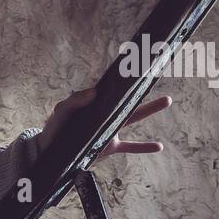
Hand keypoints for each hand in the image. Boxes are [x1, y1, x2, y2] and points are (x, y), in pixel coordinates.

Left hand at [35, 86, 170, 157]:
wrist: (51, 153)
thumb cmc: (55, 129)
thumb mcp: (62, 111)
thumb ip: (75, 100)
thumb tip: (94, 90)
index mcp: (96, 103)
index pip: (113, 88)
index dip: (125, 78)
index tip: (139, 65)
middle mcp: (106, 115)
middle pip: (129, 99)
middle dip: (143, 87)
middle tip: (157, 73)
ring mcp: (110, 131)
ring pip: (134, 118)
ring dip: (150, 110)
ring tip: (167, 100)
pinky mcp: (110, 147)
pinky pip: (130, 146)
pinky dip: (144, 147)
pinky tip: (159, 146)